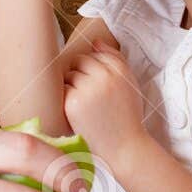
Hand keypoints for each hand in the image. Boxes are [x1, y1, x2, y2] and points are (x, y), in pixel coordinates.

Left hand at [63, 41, 148, 158]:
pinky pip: (61, 89)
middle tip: (88, 95)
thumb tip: (95, 42)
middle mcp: (106, 76)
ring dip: (71, 85)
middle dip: (80, 73)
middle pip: (80, 60)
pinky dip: (65, 98)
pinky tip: (76, 112)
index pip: (99, 53)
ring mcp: (88, 88)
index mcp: (121, 71)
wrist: (124, 148)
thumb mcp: (130, 85)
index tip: (98, 83)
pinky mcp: (73, 102)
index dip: (95, 68)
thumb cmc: (126, 118)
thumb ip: (116, 61)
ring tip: (84, 104)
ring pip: (68, 73)